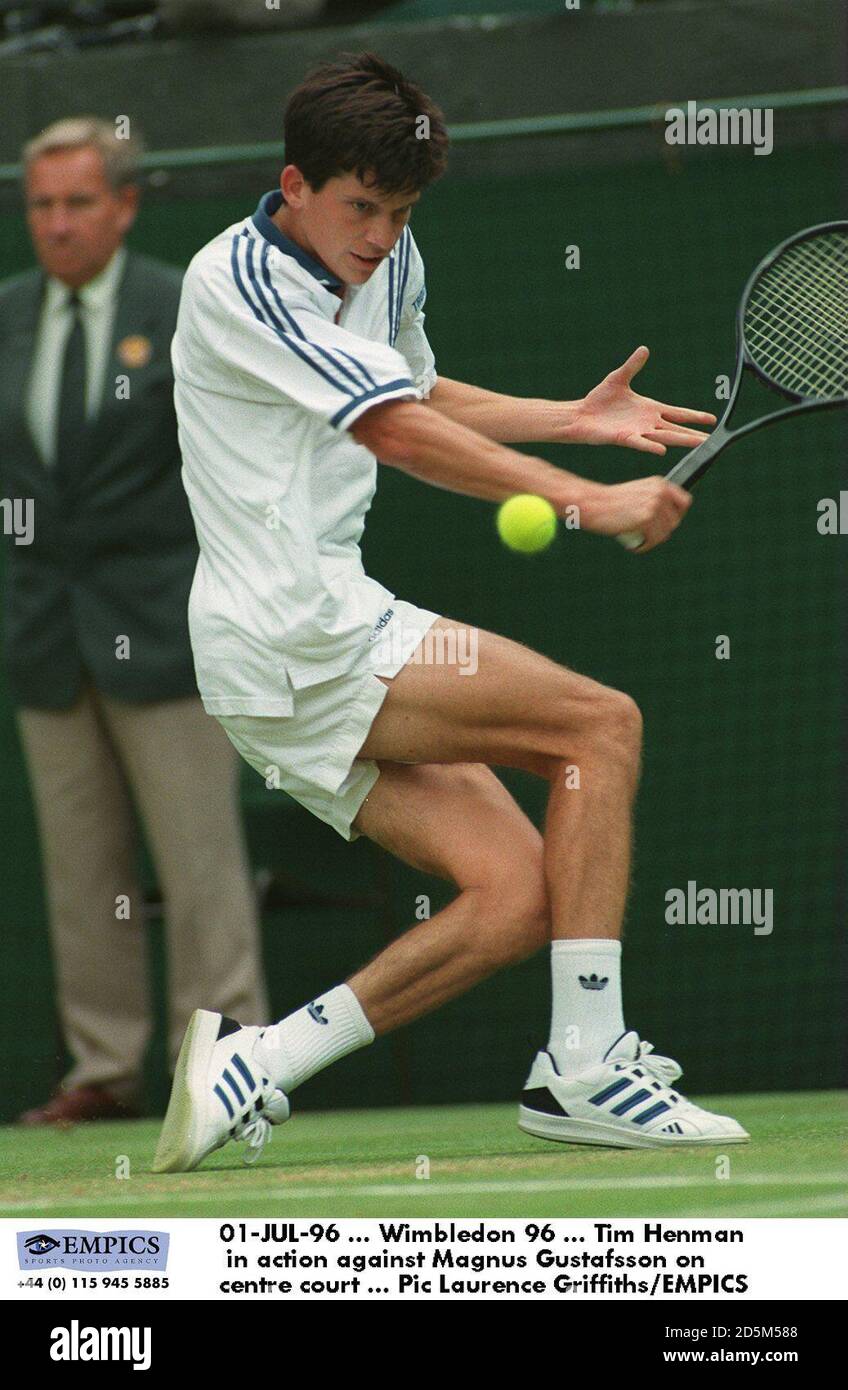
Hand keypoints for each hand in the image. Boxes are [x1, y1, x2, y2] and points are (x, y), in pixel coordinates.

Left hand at [568, 347, 715, 454]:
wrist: (581, 415)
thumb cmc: (599, 400)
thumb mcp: (619, 378)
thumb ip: (633, 366)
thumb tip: (644, 349)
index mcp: (650, 409)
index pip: (678, 414)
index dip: (694, 416)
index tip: (712, 420)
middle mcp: (647, 423)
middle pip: (676, 429)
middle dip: (694, 434)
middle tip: (712, 440)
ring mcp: (637, 431)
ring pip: (664, 437)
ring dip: (681, 441)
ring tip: (698, 444)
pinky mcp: (624, 438)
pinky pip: (640, 442)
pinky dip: (650, 446)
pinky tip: (662, 450)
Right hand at [584, 476, 692, 551]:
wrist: (594, 503)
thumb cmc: (611, 502)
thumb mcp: (638, 493)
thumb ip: (654, 500)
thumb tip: (671, 520)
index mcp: (660, 483)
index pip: (685, 501)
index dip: (678, 515)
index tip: (667, 523)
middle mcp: (660, 492)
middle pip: (675, 521)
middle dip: (663, 532)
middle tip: (648, 536)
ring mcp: (654, 505)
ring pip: (665, 533)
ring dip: (653, 541)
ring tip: (640, 541)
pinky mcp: (646, 518)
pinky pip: (654, 540)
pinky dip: (645, 546)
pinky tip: (636, 546)